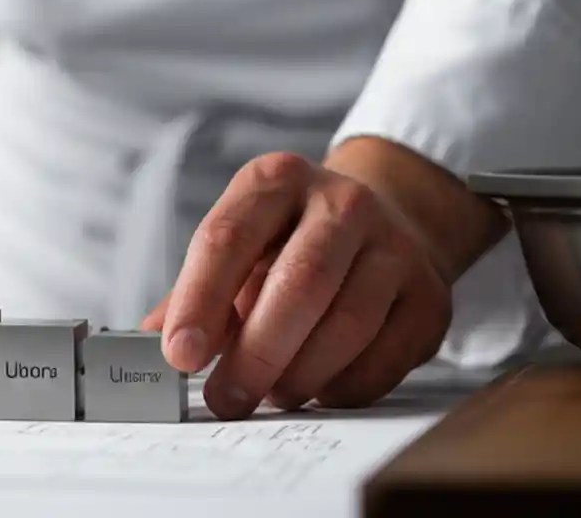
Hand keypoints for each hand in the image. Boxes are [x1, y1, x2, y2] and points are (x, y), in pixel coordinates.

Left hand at [142, 150, 457, 419]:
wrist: (386, 221)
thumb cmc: (289, 242)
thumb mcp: (238, 247)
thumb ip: (193, 294)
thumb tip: (150, 343)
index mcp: (276, 182)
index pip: (228, 237)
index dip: (200, 300)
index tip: (179, 355)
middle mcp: (342, 202)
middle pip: (299, 282)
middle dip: (256, 352)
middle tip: (225, 398)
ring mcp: (395, 247)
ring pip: (348, 322)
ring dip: (299, 375)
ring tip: (268, 396)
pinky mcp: (430, 297)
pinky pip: (385, 357)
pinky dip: (342, 386)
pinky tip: (314, 390)